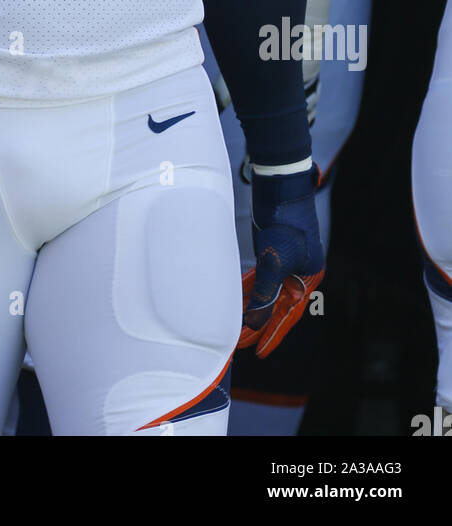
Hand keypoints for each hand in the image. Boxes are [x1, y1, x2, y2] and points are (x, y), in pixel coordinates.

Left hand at [238, 164, 324, 357]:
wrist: (280, 188)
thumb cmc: (284, 223)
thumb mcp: (274, 262)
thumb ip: (265, 293)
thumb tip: (255, 323)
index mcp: (308, 278)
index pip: (288, 314)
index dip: (273, 334)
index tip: (259, 352)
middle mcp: (298, 272)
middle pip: (276, 305)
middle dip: (258, 324)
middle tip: (239, 343)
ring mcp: (285, 261)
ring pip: (266, 291)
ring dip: (251, 307)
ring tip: (233, 326)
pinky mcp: (272, 251)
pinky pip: (259, 276)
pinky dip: (248, 287)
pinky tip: (235, 298)